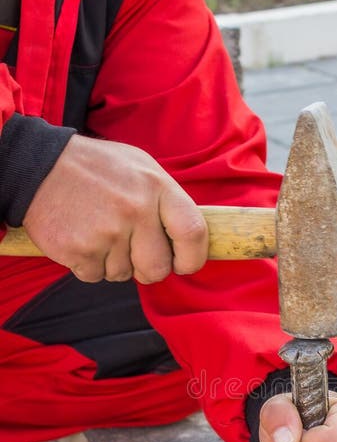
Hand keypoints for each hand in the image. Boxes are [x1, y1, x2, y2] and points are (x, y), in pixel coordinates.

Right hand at [23, 134, 207, 282]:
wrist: (38, 165)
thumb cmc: (96, 169)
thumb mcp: (140, 167)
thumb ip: (166, 202)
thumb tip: (188, 239)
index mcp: (156, 187)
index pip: (192, 233)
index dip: (193, 258)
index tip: (183, 264)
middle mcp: (135, 210)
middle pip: (158, 268)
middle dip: (148, 269)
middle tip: (133, 251)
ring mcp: (107, 232)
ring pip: (125, 275)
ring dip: (114, 263)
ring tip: (99, 232)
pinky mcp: (80, 250)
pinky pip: (96, 276)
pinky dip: (89, 265)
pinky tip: (82, 238)